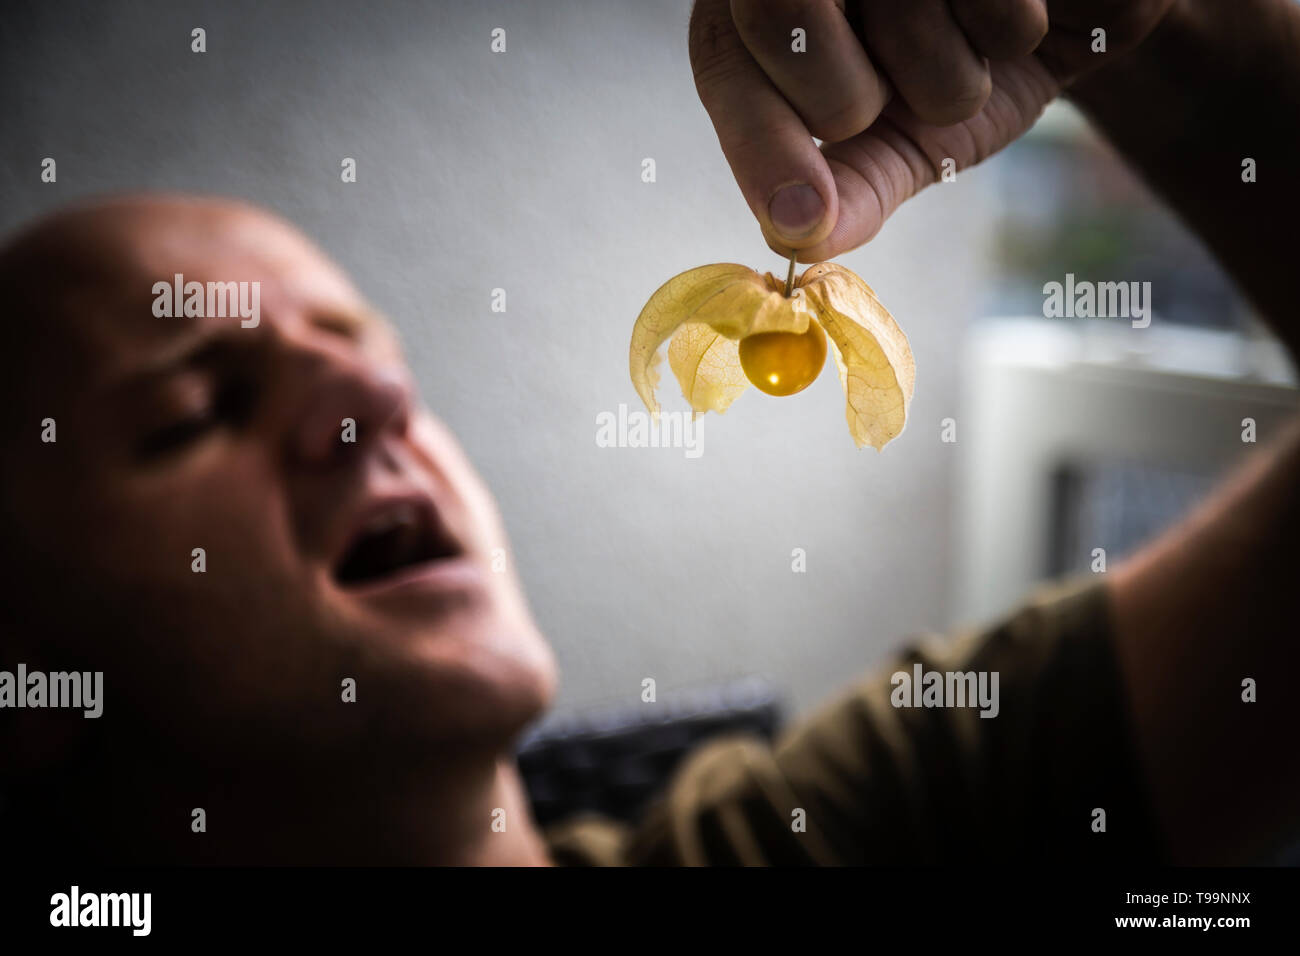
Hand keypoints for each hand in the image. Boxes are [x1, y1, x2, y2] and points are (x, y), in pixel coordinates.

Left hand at [688, 0, 1174, 259]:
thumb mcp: (899, 142)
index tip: (798, 220)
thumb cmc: (962, 66)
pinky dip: (1012, 35)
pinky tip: (1017, 7)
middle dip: (843, 102)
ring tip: (967, 51)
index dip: (753, 139)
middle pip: (779, 17)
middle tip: (887, 106)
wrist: (1070, 12)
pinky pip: (992, 5)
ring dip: (952, 80)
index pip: (721, 51)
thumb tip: (798, 240)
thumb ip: (846, 190)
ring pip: (900, 20)